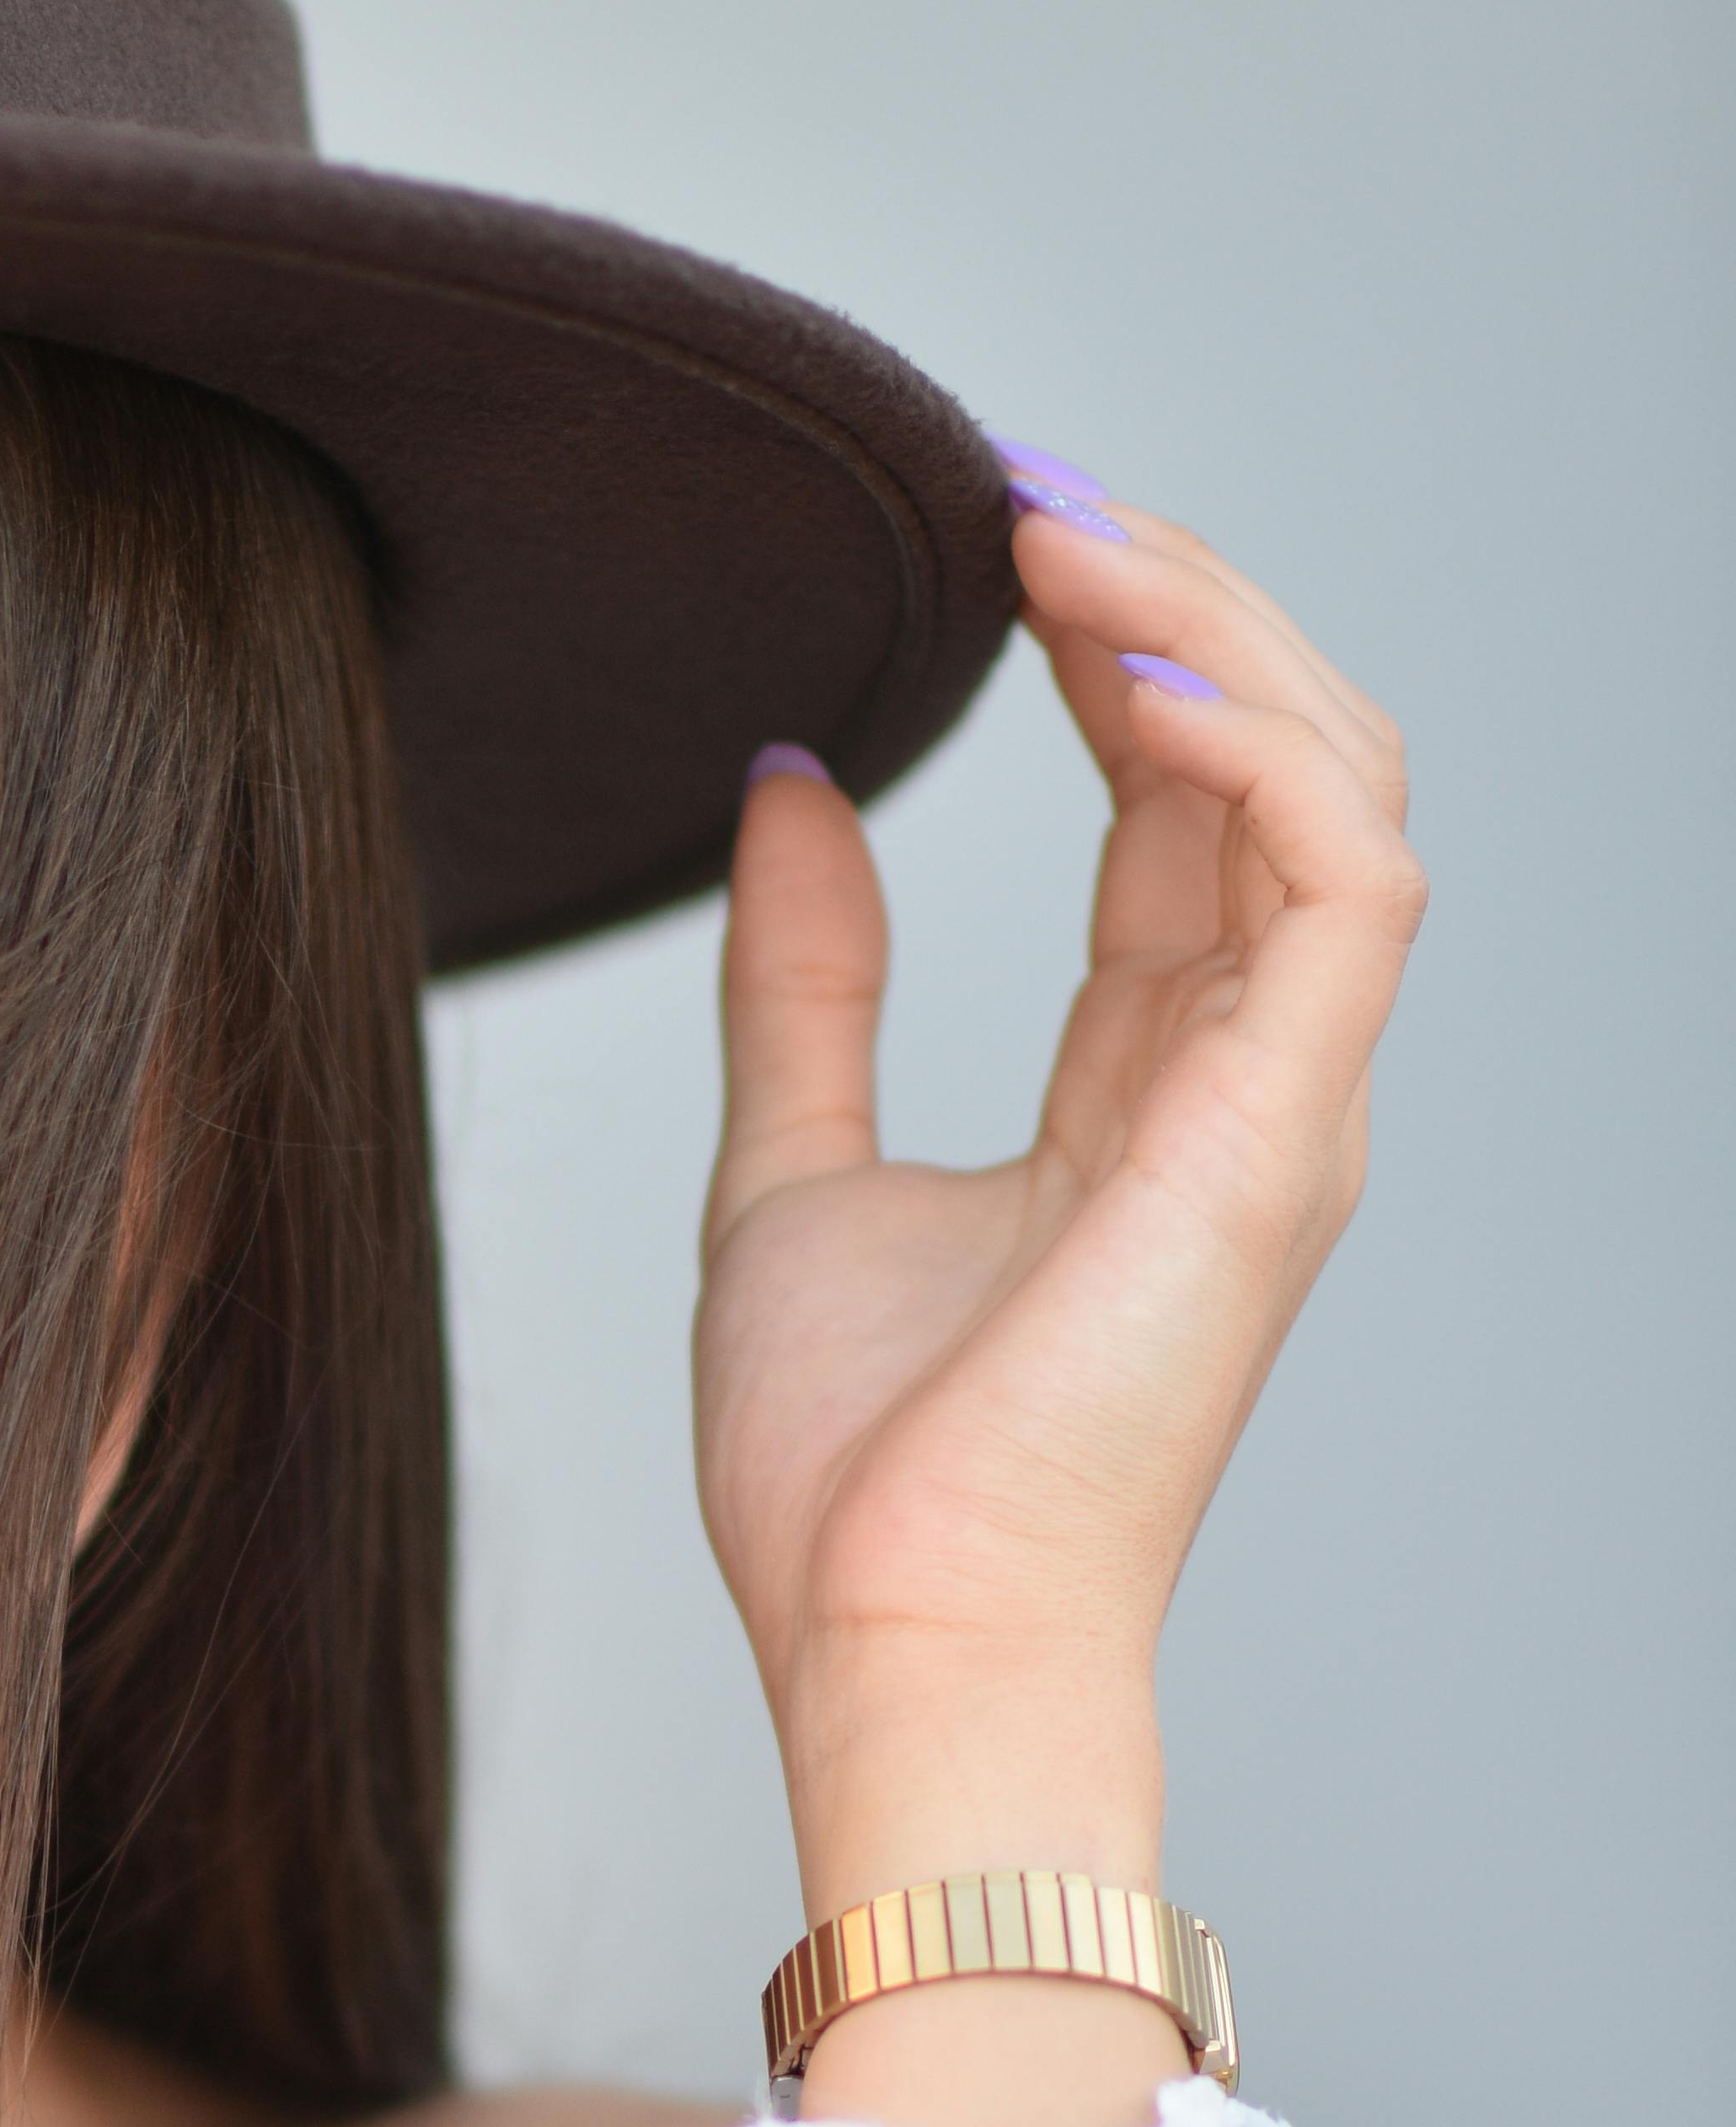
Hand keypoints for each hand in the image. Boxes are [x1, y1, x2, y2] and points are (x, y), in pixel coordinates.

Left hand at [691, 478, 1420, 2126]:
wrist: (889, 1637)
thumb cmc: (853, 1480)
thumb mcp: (787, 1167)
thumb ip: (805, 982)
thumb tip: (784, 791)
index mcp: (1153, 1087)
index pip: (1178, 808)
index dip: (1110, 652)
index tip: (993, 536)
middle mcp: (1251, 1077)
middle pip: (1280, 759)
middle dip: (1173, 598)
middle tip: (1022, 489)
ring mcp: (1288, 1101)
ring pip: (1335, 778)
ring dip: (1209, 629)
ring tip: (1058, 537)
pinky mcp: (1286, 1127)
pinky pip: (1342, 871)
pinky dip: (1249, 743)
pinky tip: (1118, 665)